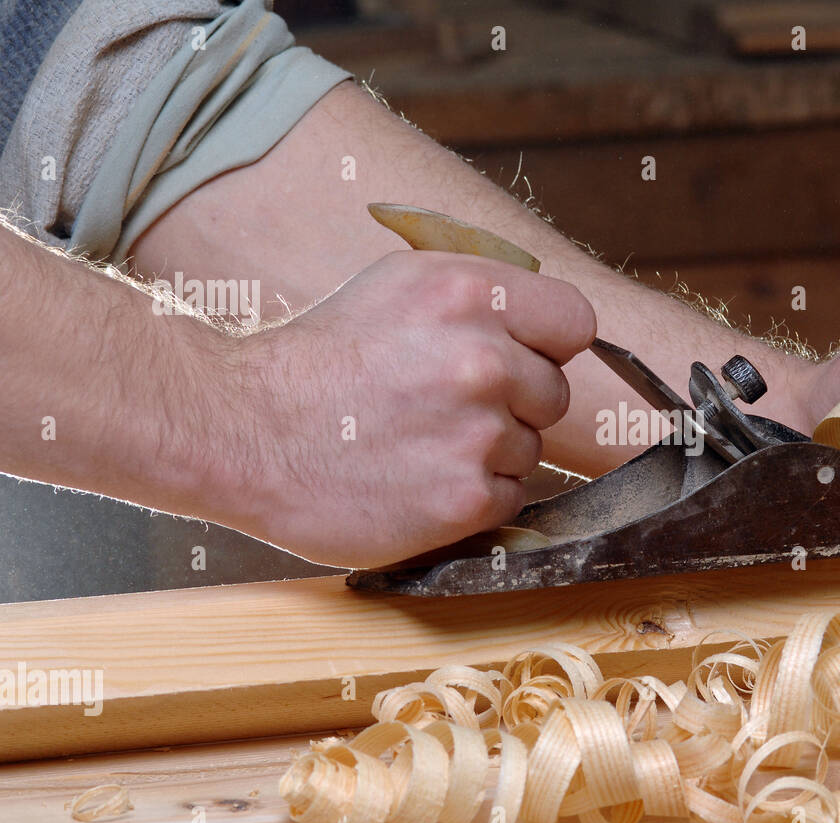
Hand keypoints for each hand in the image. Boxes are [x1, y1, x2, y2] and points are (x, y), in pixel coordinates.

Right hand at [208, 250, 595, 566]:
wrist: (243, 429)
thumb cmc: (319, 358)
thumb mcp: (398, 286)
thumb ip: (481, 298)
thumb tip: (545, 323)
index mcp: (469, 293)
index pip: (576, 322)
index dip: (548, 346)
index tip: (521, 359)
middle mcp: (482, 360)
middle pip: (555, 393)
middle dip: (514, 404)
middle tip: (444, 409)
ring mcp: (476, 433)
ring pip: (530, 449)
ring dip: (488, 454)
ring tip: (418, 444)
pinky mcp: (464, 499)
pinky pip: (509, 498)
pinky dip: (472, 497)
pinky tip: (418, 480)